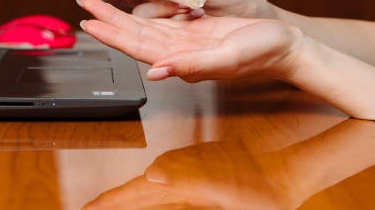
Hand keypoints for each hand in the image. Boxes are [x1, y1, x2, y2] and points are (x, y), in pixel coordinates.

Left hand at [77, 0, 302, 81]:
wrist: (284, 46)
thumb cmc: (261, 53)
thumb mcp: (227, 58)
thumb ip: (192, 66)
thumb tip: (155, 71)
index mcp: (182, 59)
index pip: (137, 46)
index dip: (111, 35)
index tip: (87, 23)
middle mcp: (179, 50)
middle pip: (135, 33)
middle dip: (108, 19)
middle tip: (82, 2)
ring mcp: (187, 39)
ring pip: (146, 24)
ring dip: (121, 13)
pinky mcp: (198, 28)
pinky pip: (165, 17)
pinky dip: (146, 7)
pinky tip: (135, 1)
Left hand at [84, 141, 296, 209]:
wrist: (286, 181)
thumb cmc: (262, 190)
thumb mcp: (224, 186)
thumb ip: (188, 181)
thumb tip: (152, 173)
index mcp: (185, 190)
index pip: (141, 196)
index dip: (114, 201)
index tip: (88, 207)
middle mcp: (186, 186)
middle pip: (143, 194)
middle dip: (118, 200)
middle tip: (91, 205)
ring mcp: (195, 180)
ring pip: (157, 186)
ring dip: (134, 193)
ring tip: (111, 197)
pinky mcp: (206, 169)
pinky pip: (176, 175)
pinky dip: (160, 177)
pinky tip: (153, 176)